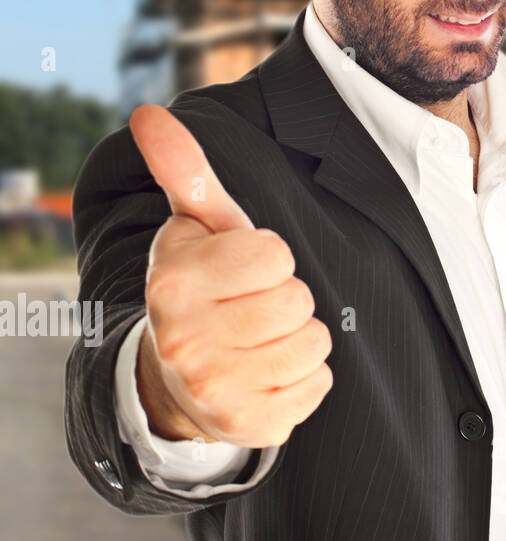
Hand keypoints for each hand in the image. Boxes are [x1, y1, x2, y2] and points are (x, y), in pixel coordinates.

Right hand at [128, 104, 332, 448]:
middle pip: (298, 299)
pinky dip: (306, 377)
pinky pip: (321, 384)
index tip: (240, 271)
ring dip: (299, 338)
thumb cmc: (203, 288)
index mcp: (174, 283)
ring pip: (316, 341)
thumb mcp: (195, 230)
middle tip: (251, 309)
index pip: (274, 253)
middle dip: (286, 298)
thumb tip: (149, 114)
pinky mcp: (252, 427)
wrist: (177, 381)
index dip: (267, 258)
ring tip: (260, 340)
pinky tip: (268, 374)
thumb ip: (184, 173)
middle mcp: (186, 340)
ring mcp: (217, 390)